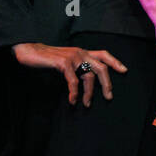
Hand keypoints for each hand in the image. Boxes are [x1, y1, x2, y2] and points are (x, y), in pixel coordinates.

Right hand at [12, 42, 126, 106]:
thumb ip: (77, 67)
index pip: (104, 54)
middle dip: (107, 84)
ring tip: (86, 104)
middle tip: (109, 97)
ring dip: (88, 93)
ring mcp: (73, 57)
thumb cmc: (48, 58)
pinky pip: (73, 81)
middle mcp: (81, 53)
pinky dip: (74, 93)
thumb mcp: (67, 61)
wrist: (30, 51)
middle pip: (101, 68)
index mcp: (83, 52)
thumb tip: (87, 81)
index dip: (115, 62)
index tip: (124, 71)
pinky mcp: (64, 63)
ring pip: (88, 77)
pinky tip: (73, 100)